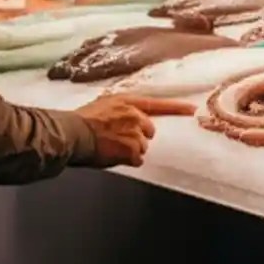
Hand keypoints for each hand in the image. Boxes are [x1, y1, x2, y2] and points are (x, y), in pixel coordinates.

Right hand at [75, 94, 195, 167]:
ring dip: (130, 151)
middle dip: (138, 138)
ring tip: (110, 147)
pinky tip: (112, 155)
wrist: (70, 133)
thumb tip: (132, 117)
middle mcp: (135, 115)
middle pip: (149, 132)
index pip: (158, 104)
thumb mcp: (104, 104)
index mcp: (129, 102)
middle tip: (117, 139)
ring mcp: (135, 132)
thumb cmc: (82, 121)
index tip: (192, 109)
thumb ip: (122, 110)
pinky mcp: (131, 148)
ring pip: (142, 148)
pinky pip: (137, 159)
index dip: (177, 108)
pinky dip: (127, 161)